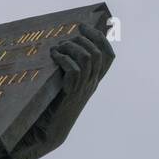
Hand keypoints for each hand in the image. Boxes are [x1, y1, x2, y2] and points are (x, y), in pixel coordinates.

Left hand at [9, 22, 114, 158]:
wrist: (49, 131)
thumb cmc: (52, 105)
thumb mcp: (63, 82)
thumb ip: (66, 68)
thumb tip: (59, 44)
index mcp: (94, 80)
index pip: (109, 56)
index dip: (100, 38)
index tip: (83, 27)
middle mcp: (92, 84)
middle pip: (98, 53)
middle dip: (81, 40)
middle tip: (64, 40)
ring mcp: (83, 89)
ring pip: (87, 58)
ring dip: (70, 47)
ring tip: (57, 48)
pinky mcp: (71, 94)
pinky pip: (74, 70)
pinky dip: (63, 59)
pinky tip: (53, 56)